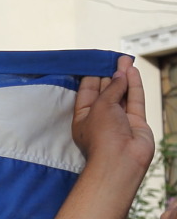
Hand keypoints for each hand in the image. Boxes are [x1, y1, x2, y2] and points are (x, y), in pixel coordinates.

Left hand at [72, 55, 154, 176]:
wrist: (122, 160)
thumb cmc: (102, 137)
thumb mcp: (100, 106)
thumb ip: (111, 89)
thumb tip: (119, 76)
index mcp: (83, 118)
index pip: (86, 93)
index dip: (92, 77)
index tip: (97, 62)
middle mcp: (100, 119)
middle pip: (105, 92)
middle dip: (109, 75)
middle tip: (113, 58)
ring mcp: (119, 121)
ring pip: (121, 94)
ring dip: (123, 77)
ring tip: (125, 60)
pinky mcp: (136, 122)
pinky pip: (134, 100)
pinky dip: (133, 85)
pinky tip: (132, 72)